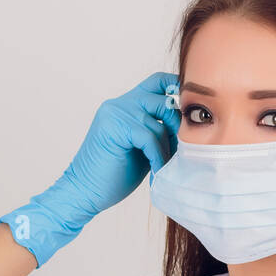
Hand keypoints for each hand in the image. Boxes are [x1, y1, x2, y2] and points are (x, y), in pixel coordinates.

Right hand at [0, 72, 181, 266]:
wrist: (84, 192)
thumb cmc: (113, 175)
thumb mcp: (143, 148)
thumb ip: (159, 132)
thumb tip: (187, 128)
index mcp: (125, 105)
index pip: (157, 82)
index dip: (176, 89)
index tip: (190, 111)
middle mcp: (119, 104)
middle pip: (162, 99)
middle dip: (177, 124)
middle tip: (180, 150)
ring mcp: (115, 114)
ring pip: (158, 124)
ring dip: (167, 149)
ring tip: (164, 168)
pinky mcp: (115, 128)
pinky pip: (150, 138)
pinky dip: (157, 157)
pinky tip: (156, 172)